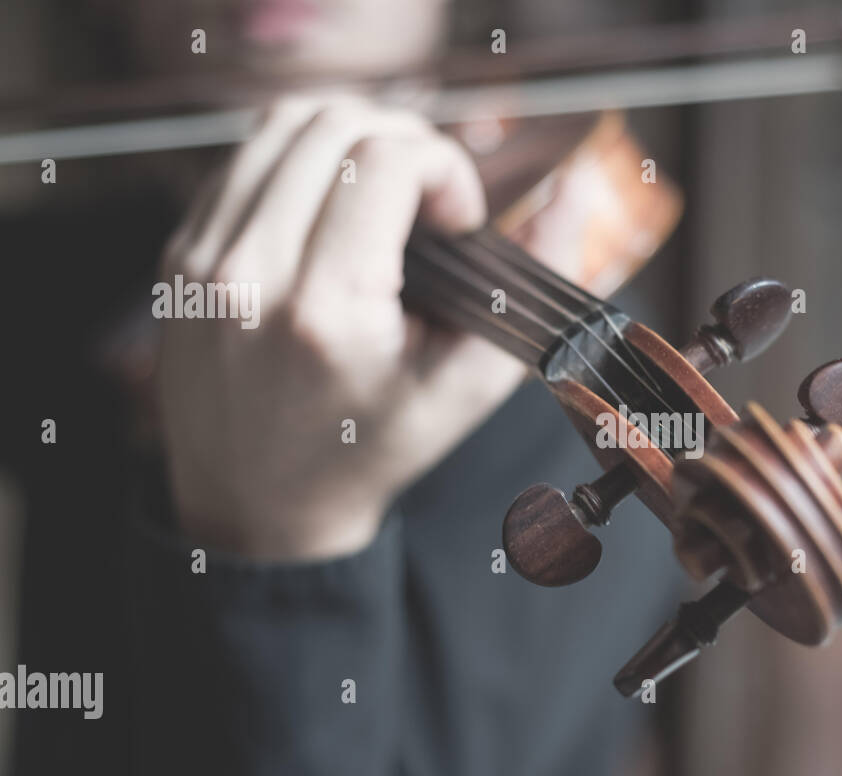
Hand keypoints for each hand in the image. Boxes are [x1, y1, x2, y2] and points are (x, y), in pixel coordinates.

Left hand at [156, 96, 528, 559]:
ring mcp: (205, 260)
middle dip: (405, 143)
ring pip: (285, 123)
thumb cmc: (370, 449)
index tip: (459, 222)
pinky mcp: (180, 254)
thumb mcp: (468, 384)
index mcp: (327, 311)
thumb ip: (533, 283)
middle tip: (429, 205)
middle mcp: (251, 275)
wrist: (260, 503)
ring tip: (385, 194)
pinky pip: (246, 157)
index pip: (386, 159)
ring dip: (352, 137)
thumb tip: (579, 189)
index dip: (444, 169)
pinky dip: (303, 159)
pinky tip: (334, 209)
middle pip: (335, 125)